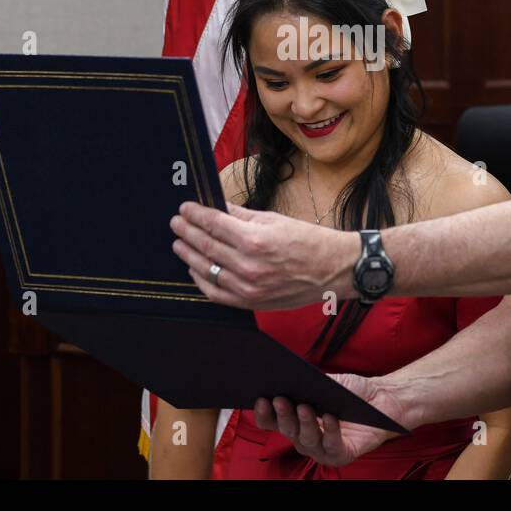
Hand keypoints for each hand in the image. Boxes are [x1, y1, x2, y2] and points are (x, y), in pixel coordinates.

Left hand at [170, 201, 357, 310]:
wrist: (334, 270)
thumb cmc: (309, 242)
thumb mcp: (274, 220)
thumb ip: (241, 216)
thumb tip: (217, 208)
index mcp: (255, 240)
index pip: (213, 224)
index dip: (195, 214)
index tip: (185, 207)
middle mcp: (248, 266)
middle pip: (205, 246)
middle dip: (187, 231)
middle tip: (176, 222)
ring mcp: (248, 287)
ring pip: (207, 270)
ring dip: (188, 255)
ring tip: (179, 243)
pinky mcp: (251, 302)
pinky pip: (217, 293)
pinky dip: (202, 281)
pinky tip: (195, 269)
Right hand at [254, 373, 406, 467]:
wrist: (382, 399)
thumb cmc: (351, 391)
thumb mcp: (328, 382)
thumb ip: (309, 382)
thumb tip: (286, 375)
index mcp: (296, 421)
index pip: (272, 422)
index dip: (264, 414)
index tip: (260, 398)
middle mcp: (305, 438)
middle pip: (288, 431)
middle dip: (283, 415)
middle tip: (280, 399)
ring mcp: (322, 449)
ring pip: (307, 441)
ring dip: (305, 424)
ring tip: (306, 407)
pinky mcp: (341, 455)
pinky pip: (333, 447)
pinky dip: (331, 432)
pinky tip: (331, 417)